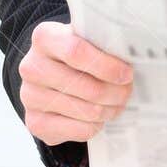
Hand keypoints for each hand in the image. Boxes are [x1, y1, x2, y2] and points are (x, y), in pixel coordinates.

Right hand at [18, 22, 133, 147]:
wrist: (48, 79)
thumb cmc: (76, 57)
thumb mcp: (85, 40)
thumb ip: (103, 42)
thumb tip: (135, 52)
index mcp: (44, 37)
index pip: (77, 51)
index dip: (107, 66)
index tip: (127, 73)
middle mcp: (32, 66)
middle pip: (87, 86)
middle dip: (115, 92)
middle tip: (128, 91)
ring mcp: (30, 96)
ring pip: (86, 110)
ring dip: (109, 109)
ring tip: (117, 103)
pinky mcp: (35, 122)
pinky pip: (80, 129)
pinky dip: (96, 125)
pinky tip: (99, 116)